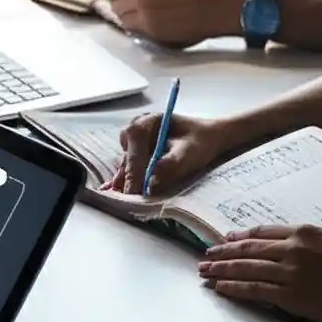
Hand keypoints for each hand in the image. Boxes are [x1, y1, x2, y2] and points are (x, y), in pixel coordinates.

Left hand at [100, 0, 245, 47]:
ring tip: (140, 12)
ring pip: (120, 18)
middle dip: (119, 3)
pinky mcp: (150, 30)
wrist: (212, 6)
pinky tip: (146, 21)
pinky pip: (132, 29)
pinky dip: (135, 26)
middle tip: (130, 3)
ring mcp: (142, 14)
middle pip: (112, 4)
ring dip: (127, 16)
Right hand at [102, 113, 229, 195]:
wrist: (209, 137)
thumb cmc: (201, 140)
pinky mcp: (136, 152)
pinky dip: (125, 180)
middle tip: (125, 199)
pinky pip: (128, 167)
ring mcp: (135, 141)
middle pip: (128, 157)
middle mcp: (136, 129)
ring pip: (126, 164)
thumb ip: (171, 163)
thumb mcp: (190, 151)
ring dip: (124, 181)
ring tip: (117, 199)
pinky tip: (112, 192)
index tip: (133, 191)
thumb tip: (152, 179)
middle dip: (127, 178)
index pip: (136, 147)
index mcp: (147, 122)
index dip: (134, 171)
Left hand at [199, 225, 321, 321]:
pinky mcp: (291, 297)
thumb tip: (301, 246)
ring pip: (244, 269)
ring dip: (220, 270)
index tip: (226, 239)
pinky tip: (219, 288)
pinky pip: (253, 291)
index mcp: (306, 232)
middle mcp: (293, 249)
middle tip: (205, 255)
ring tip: (203, 271)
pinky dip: (233, 288)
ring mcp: (289, 273)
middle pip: (247, 249)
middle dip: (222, 252)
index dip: (241, 236)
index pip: (263, 232)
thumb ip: (316, 243)